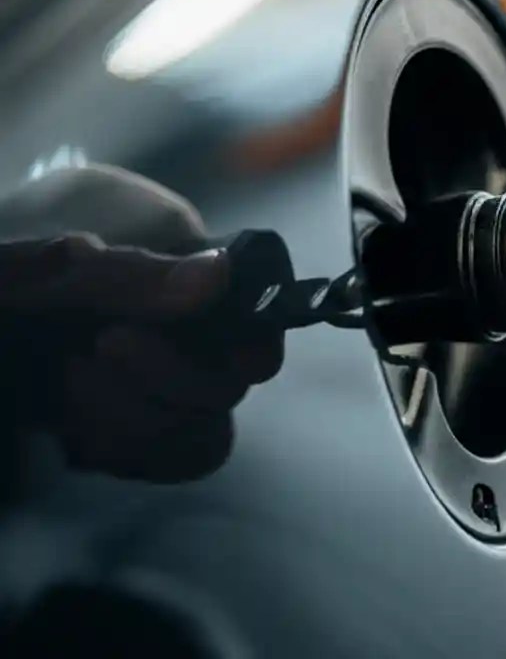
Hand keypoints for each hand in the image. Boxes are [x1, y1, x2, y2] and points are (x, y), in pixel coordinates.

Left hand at [0, 233, 283, 481]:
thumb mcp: (33, 272)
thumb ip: (127, 275)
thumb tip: (220, 275)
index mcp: (176, 258)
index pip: (259, 305)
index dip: (250, 341)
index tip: (218, 356)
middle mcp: (184, 321)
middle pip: (232, 382)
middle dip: (169, 381)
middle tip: (91, 352)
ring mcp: (159, 377)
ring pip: (204, 433)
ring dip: (136, 424)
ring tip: (66, 386)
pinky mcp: (130, 424)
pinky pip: (164, 459)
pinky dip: (122, 451)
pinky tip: (75, 429)